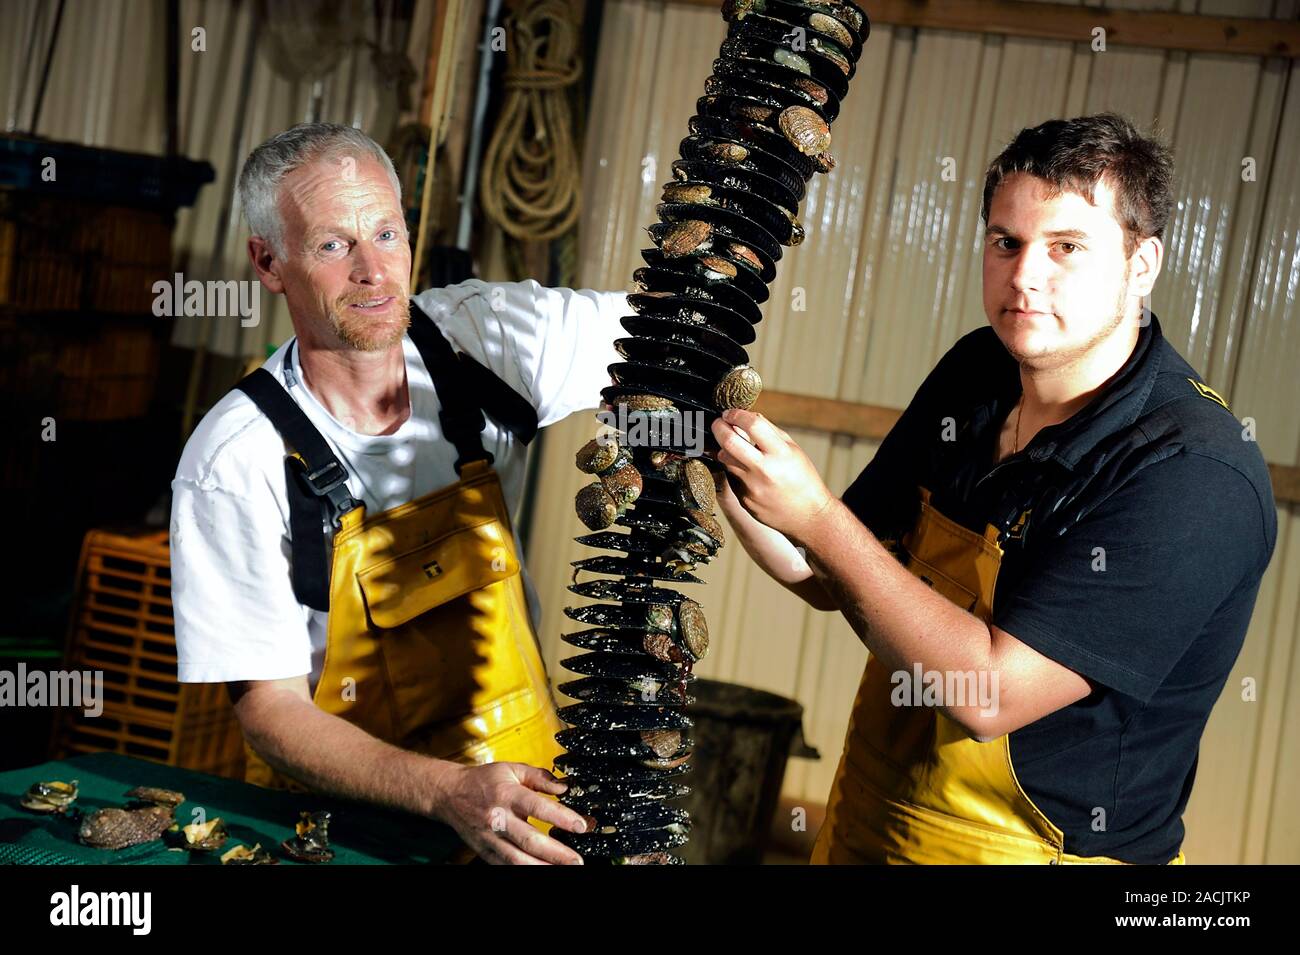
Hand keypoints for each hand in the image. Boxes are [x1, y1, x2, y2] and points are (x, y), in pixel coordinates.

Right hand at [431, 761, 589, 864]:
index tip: (581, 825)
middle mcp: (499, 818)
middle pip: (531, 840)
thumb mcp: (512, 770)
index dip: (562, 817)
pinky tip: (540, 870)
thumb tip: (563, 787)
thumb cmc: (483, 781)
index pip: (538, 807)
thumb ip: (539, 777)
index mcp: (507, 794)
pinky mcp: (485, 851)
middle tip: (577, 861)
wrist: (450, 794)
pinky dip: (523, 870)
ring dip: (542, 867)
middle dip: (557, 853)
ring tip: (563, 871)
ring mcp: (490, 838)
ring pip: (518, 858)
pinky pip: (506, 865)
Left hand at [711, 408, 833, 541]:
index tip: (730, 412)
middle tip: (718, 423)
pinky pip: (731, 477)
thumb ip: (769, 431)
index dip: (737, 414)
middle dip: (718, 427)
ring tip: (734, 447)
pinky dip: (734, 469)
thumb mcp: (793, 449)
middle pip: (729, 442)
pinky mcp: (743, 499)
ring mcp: (751, 487)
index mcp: (780, 453)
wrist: (808, 516)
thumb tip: (746, 417)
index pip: (752, 425)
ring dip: (724, 449)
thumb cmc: (803, 479)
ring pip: (725, 459)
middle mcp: (764, 470)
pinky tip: (747, 472)